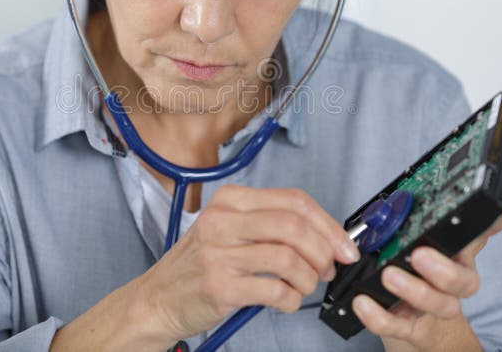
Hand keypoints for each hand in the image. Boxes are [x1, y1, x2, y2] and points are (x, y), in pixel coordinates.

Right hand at [135, 184, 360, 342]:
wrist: (158, 297)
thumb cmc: (200, 265)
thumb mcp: (228, 230)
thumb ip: (270, 225)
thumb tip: (327, 236)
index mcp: (231, 200)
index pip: (294, 201)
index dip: (328, 224)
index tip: (344, 245)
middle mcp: (223, 220)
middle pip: (294, 226)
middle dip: (324, 251)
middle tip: (328, 268)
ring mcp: (220, 253)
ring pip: (289, 259)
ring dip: (309, 279)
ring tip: (304, 286)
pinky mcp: (221, 286)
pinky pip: (276, 291)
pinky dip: (291, 300)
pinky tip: (285, 301)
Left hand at [351, 209, 501, 350]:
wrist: (412, 321)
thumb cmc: (412, 272)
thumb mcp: (416, 238)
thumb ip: (418, 215)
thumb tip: (415, 184)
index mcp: (454, 253)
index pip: (478, 235)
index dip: (490, 222)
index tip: (493, 209)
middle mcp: (450, 282)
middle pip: (464, 280)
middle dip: (444, 269)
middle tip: (419, 255)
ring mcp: (433, 307)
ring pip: (439, 305)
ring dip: (414, 291)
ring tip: (389, 276)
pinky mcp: (411, 328)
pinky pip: (399, 326)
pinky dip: (380, 317)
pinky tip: (363, 303)